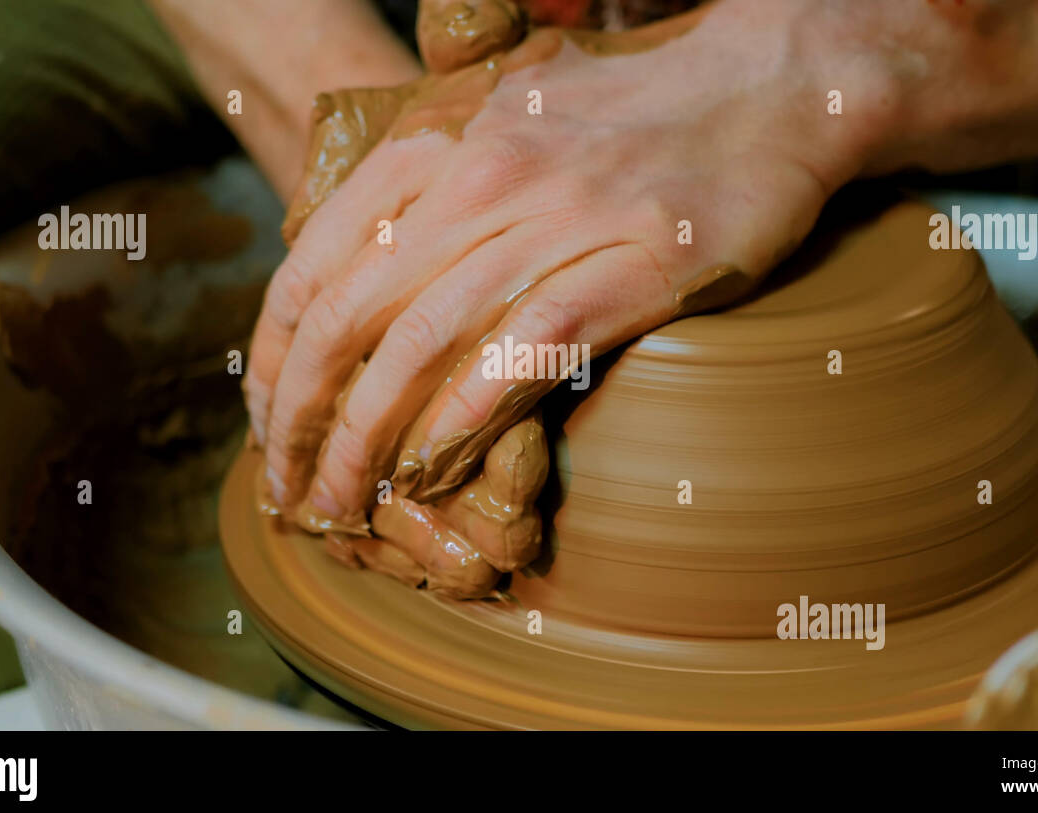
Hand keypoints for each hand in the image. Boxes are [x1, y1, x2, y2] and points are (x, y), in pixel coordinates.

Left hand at [247, 0, 877, 556]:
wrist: (769, 86)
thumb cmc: (637, 110)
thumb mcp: (510, 114)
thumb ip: (436, 178)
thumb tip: (366, 253)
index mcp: (439, 140)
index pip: (314, 260)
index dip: (274, 356)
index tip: (268, 420)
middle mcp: (481, 176)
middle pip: (351, 314)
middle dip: (301, 415)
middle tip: (288, 484)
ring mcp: (555, 222)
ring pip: (421, 344)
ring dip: (366, 439)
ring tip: (343, 501)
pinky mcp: (629, 269)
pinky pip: (520, 357)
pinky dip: (461, 423)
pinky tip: (428, 473)